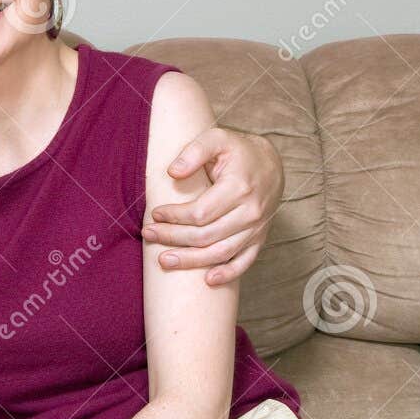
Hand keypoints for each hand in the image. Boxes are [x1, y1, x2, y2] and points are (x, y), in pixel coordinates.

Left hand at [143, 127, 281, 285]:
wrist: (270, 164)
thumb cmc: (238, 150)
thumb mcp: (217, 138)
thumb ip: (194, 151)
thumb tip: (171, 173)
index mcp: (239, 188)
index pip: (201, 213)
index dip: (175, 217)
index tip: (155, 214)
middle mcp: (251, 212)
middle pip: (206, 235)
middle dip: (173, 238)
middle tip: (148, 234)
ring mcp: (257, 228)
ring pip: (220, 253)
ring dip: (190, 261)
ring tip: (163, 260)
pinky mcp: (259, 238)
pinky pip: (244, 262)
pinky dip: (227, 274)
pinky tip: (207, 281)